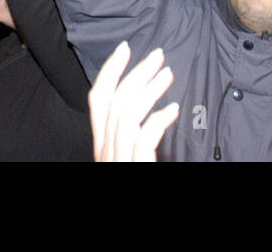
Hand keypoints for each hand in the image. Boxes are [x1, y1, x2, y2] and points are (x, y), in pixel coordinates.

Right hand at [88, 41, 179, 161]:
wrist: (140, 222)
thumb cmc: (138, 166)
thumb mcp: (129, 153)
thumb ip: (132, 133)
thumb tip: (148, 101)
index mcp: (102, 144)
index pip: (98, 100)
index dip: (109, 70)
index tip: (125, 48)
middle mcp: (105, 150)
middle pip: (114, 103)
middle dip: (136, 73)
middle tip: (157, 56)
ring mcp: (118, 160)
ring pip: (127, 117)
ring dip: (149, 91)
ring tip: (167, 75)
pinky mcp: (135, 168)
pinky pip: (143, 139)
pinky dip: (157, 121)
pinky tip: (172, 110)